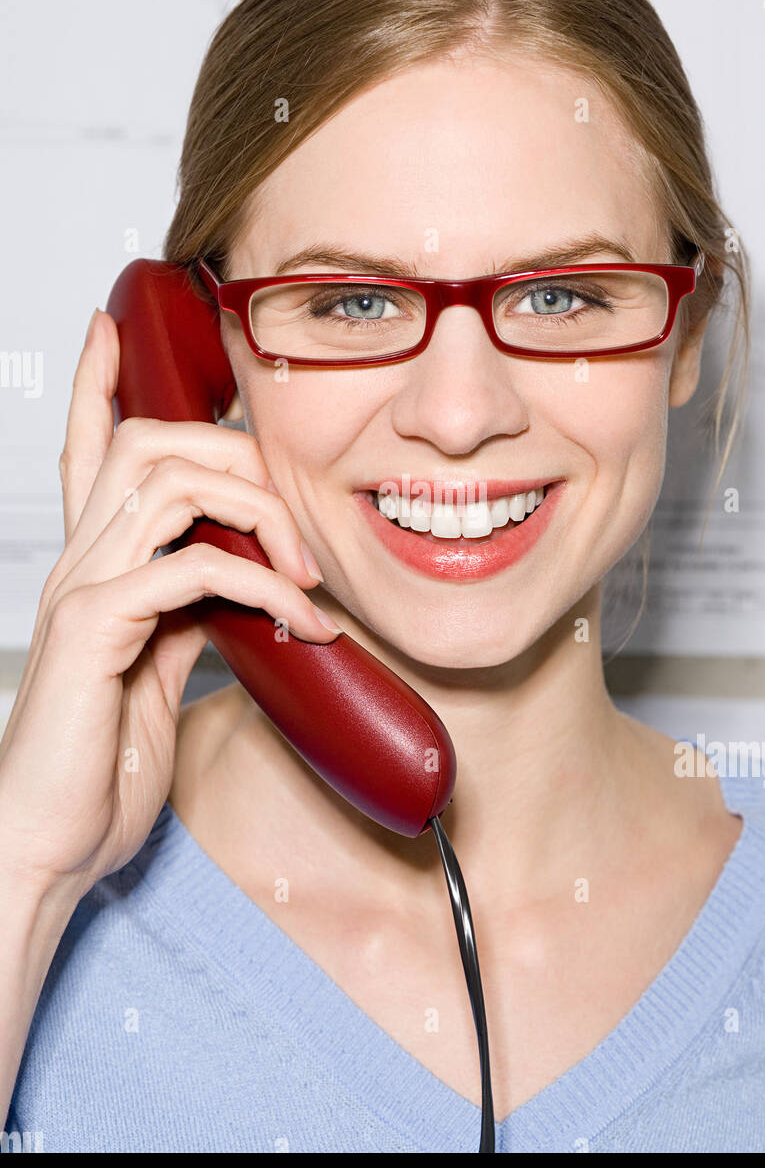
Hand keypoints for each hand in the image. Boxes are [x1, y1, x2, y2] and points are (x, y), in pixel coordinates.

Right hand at [0, 307, 339, 898]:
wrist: (51, 843)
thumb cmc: (101, 764)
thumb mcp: (157, 669)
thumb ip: (190, 613)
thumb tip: (248, 583)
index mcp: (94, 567)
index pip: (87, 449)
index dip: (99, 382)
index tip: (115, 324)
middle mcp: (80, 563)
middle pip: (148, 443)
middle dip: (239, 455)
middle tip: (302, 515)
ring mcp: (83, 591)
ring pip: (170, 484)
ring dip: (260, 514)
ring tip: (309, 575)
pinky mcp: (97, 631)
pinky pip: (192, 569)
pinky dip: (263, 587)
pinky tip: (301, 623)